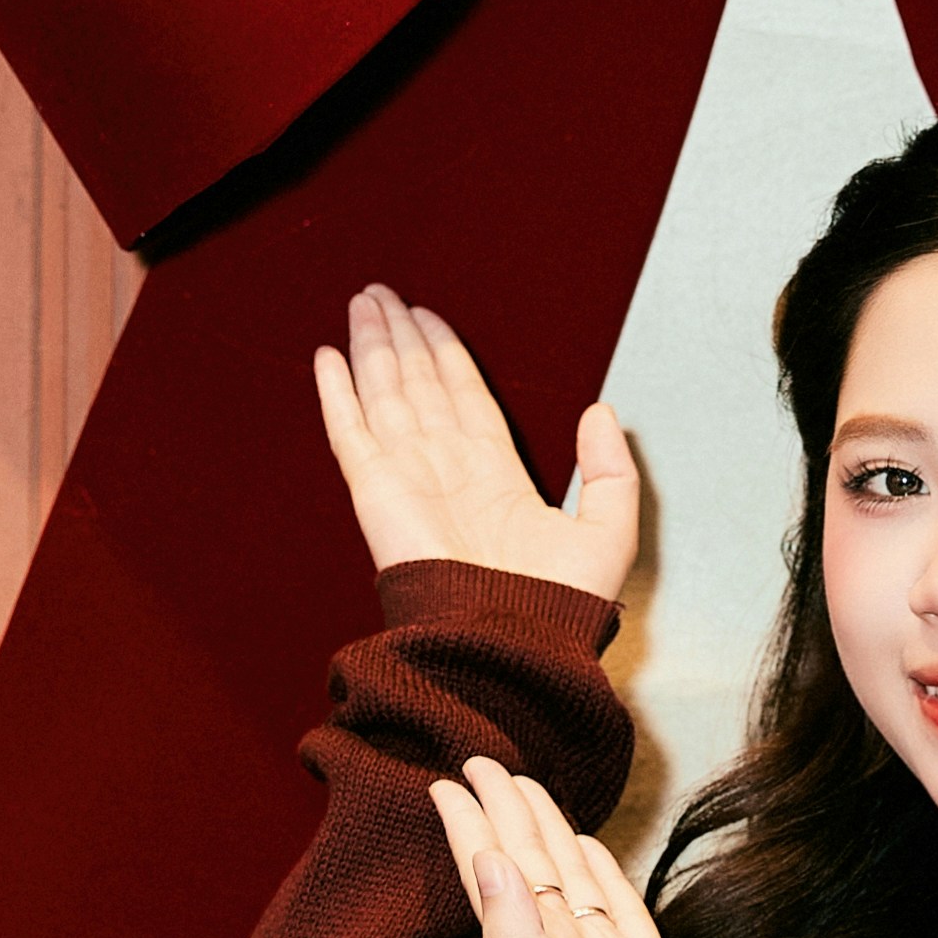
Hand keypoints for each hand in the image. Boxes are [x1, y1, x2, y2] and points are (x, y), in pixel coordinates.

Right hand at [312, 285, 641, 601]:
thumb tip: (601, 411)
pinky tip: (326, 357)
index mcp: (496, 476)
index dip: (446, 353)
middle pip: (418, 385)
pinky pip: (351, 431)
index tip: (429, 316)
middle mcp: (447, 470)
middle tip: (382, 293)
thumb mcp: (610, 530)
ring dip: (372, 347)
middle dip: (401, 337)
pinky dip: (337, 394)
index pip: (464, 396)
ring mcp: (408, 477)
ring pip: (385, 394)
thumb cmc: (557, 606)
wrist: (511, 644)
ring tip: (362, 304)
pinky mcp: (376, 491)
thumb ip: (610, 469)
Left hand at [428, 758, 698, 937]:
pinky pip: (614, 904)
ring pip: (567, 875)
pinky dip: (599, 870)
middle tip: (483, 762)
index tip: (445, 782)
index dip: (469, 827)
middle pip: (526, 861)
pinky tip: (586, 846)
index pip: (491, 870)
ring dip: (546, 831)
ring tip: (527, 788)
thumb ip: (516, 933)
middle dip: (505, 811)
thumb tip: (487, 858)